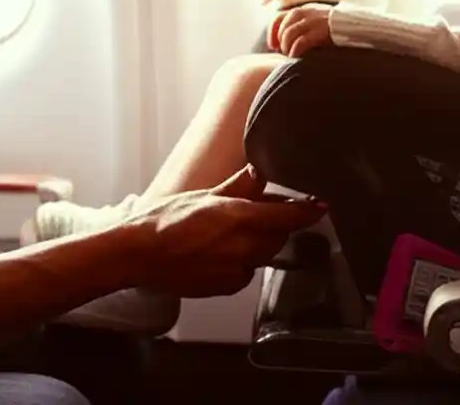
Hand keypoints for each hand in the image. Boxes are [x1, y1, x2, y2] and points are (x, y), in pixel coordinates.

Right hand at [128, 166, 326, 297]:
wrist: (138, 255)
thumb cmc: (164, 222)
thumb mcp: (204, 195)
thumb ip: (238, 187)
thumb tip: (259, 173)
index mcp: (238, 218)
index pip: (288, 217)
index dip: (307, 211)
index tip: (320, 206)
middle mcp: (242, 247)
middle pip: (278, 236)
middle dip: (276, 224)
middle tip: (260, 211)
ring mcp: (235, 270)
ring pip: (264, 254)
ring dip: (259, 242)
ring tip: (232, 231)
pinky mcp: (226, 286)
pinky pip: (247, 273)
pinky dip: (243, 262)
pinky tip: (221, 252)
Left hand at [268, 4, 333, 57]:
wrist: (357, 26)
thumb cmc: (335, 29)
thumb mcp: (316, 22)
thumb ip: (301, 26)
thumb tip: (283, 41)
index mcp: (303, 10)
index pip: (278, 17)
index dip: (272, 33)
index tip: (273, 46)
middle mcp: (306, 12)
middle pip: (282, 28)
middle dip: (280, 43)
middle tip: (284, 54)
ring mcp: (313, 21)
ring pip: (288, 34)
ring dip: (287, 48)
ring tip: (291, 56)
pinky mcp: (321, 31)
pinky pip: (300, 42)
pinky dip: (295, 51)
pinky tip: (297, 58)